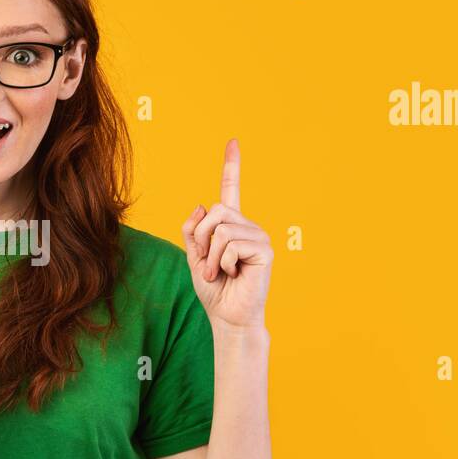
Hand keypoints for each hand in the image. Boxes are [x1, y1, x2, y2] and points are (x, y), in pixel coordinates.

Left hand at [180, 138, 273, 330]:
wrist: (227, 316)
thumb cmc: (214, 289)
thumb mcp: (193, 256)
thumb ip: (192, 230)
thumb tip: (202, 204)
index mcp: (231, 225)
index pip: (230, 190)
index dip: (232, 166)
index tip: (233, 142)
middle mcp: (248, 226)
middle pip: (216, 211)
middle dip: (202, 238)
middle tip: (207, 263)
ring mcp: (259, 236)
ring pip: (221, 229)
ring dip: (211, 255)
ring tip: (219, 272)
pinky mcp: (265, 250)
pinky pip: (231, 244)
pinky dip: (223, 262)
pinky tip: (234, 274)